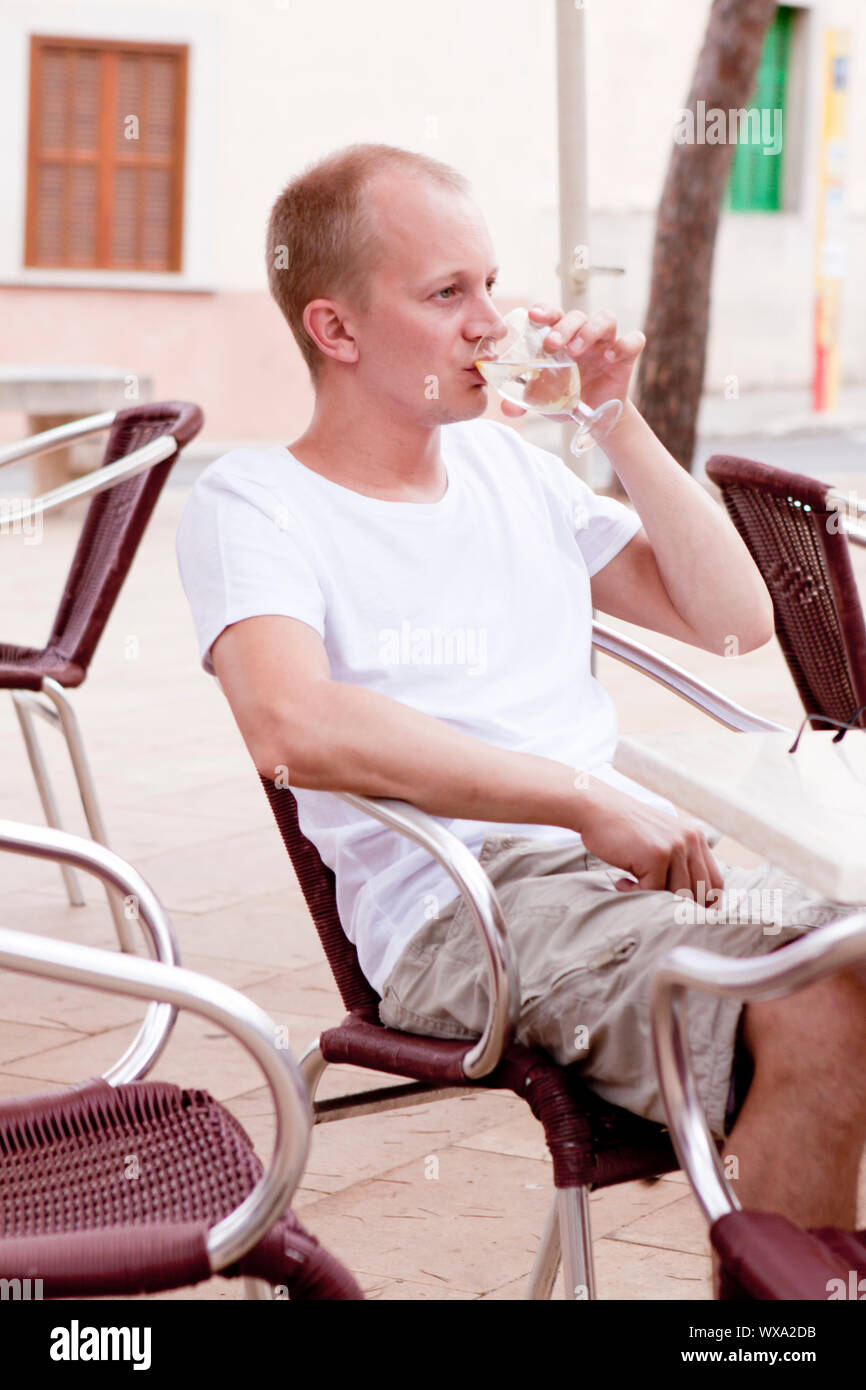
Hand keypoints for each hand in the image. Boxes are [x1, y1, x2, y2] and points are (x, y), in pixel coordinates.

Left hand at [499, 304, 645, 418]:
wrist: (594, 417)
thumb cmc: (567, 397)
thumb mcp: (542, 400)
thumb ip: (522, 401)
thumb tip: (505, 407)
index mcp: (562, 339)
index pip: (554, 314)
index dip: (545, 310)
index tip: (533, 315)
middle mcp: (584, 335)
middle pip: (577, 315)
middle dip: (564, 326)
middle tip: (552, 345)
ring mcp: (607, 343)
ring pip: (606, 318)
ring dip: (590, 330)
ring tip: (577, 351)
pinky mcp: (626, 356)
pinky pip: (634, 340)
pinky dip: (624, 344)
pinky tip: (611, 356)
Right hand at [577, 778, 724, 899]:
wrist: (596, 808)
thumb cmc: (623, 828)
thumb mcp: (660, 838)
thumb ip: (679, 860)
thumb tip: (689, 899)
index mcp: (696, 838)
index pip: (716, 883)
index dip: (705, 904)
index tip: (684, 914)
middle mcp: (690, 840)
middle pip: (700, 893)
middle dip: (678, 907)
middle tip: (652, 905)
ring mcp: (675, 847)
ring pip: (678, 895)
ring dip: (653, 899)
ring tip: (630, 886)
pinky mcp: (656, 855)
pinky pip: (653, 891)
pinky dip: (634, 893)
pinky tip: (620, 882)